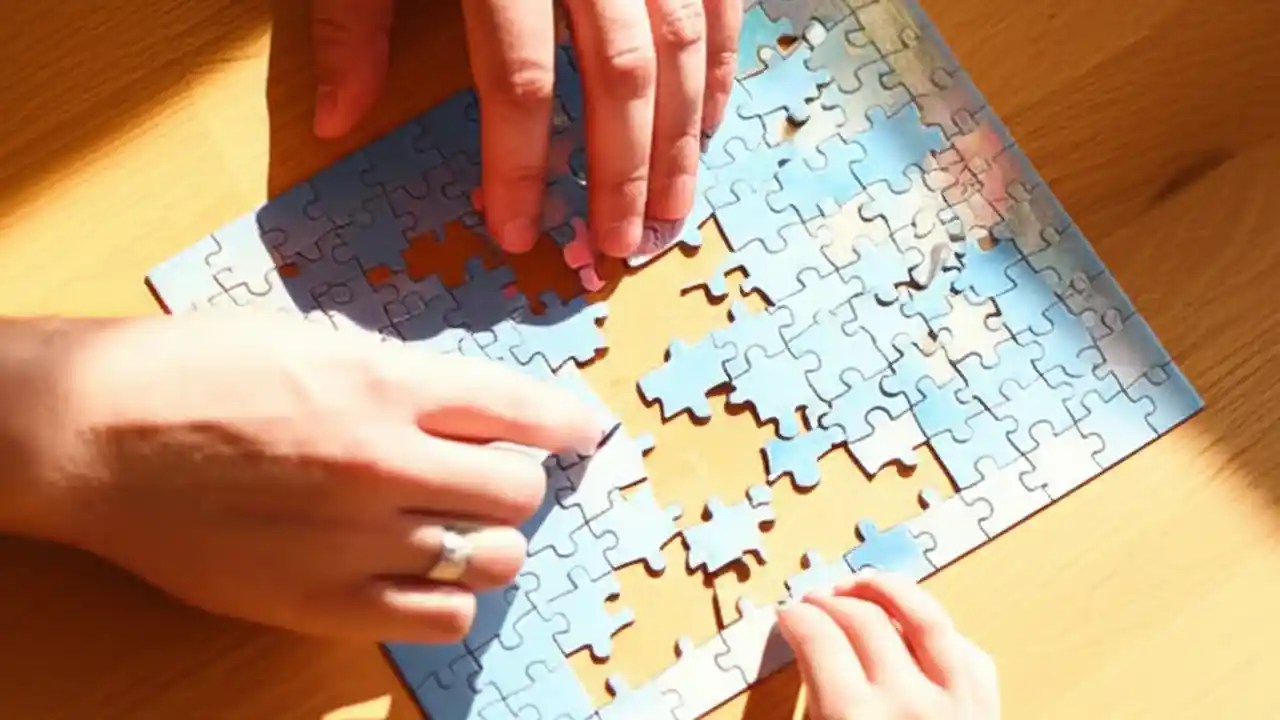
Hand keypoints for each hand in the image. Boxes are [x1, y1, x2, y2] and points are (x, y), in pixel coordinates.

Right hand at [8, 312, 602, 641]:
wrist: (92, 435)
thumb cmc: (191, 370)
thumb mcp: (309, 340)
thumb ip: (396, 376)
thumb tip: (466, 406)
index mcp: (384, 382)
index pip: (522, 408)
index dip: (567, 423)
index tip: (583, 432)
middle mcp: (385, 461)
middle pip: (518, 491)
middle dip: (515, 483)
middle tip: (488, 479)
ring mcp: (358, 540)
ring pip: (493, 557)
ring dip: (489, 541)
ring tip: (457, 529)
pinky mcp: (323, 602)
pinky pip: (442, 616)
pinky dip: (449, 596)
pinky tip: (423, 576)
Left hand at [310, 0, 742, 257]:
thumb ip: (352, 20)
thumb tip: (336, 122)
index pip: (516, 79)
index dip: (517, 163)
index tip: (514, 230)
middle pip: (619, 79)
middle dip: (621, 175)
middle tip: (618, 251)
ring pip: (682, 50)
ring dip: (681, 143)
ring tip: (671, 217)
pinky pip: (720, 7)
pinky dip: (719, 71)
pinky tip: (709, 128)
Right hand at [778, 572, 1000, 719]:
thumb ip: (816, 700)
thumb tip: (804, 650)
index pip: (819, 638)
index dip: (797, 618)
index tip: (788, 615)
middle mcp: (909, 704)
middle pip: (862, 620)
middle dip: (830, 601)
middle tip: (813, 601)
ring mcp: (958, 704)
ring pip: (925, 617)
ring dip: (890, 591)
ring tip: (863, 584)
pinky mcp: (989, 712)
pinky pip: (968, 652)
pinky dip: (940, 633)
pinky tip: (916, 630)